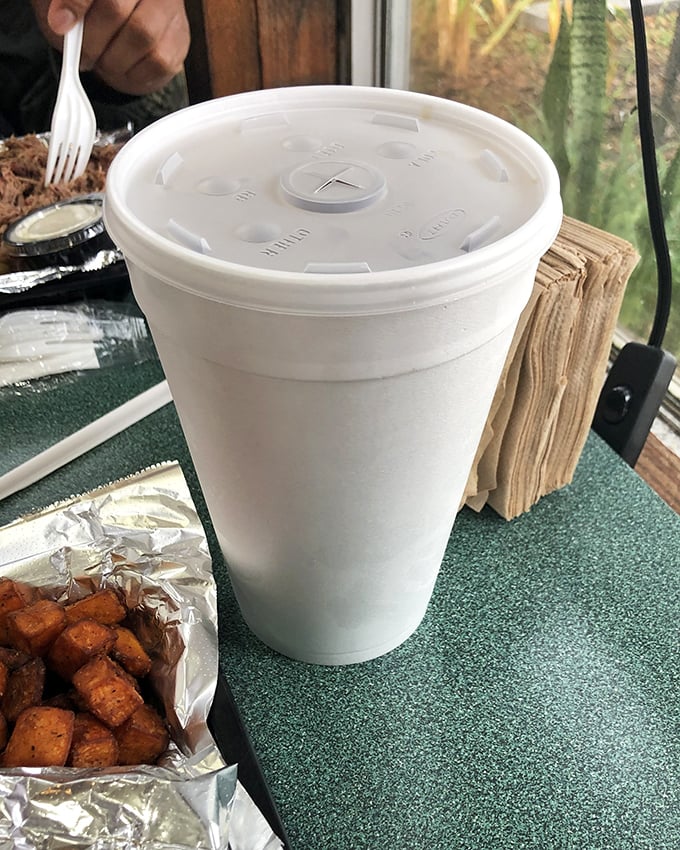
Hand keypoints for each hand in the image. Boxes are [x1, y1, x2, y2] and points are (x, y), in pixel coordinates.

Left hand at [30, 0, 189, 95]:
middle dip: (92, 40)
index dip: (76, 4)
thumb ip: (58, 5)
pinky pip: (158, 62)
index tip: (61, 24)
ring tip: (103, 60)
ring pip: (142, 37)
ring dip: (113, 59)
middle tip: (82, 54)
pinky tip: (123, 66)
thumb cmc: (91, 10)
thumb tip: (61, 21)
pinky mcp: (179, 38)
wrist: (125, 24)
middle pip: (116, 9)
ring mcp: (168, 8)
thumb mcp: (63, 1)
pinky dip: (134, 73)